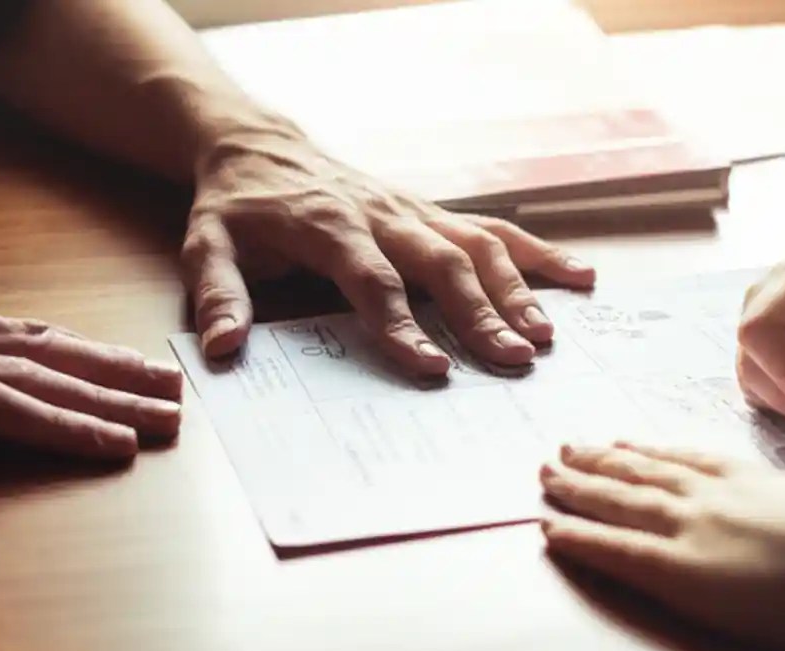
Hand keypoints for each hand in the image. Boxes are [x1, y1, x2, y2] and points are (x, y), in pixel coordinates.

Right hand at [0, 286, 182, 457]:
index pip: (39, 338)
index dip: (99, 355)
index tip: (145, 370)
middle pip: (58, 353)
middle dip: (123, 375)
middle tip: (180, 392)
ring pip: (45, 377)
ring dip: (111, 401)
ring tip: (163, 420)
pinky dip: (58, 423)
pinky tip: (102, 441)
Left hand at [181, 127, 596, 373]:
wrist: (259, 146)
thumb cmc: (236, 205)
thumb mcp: (206, 244)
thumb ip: (218, 295)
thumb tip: (223, 350)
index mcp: (329, 227)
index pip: (372, 281)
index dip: (401, 326)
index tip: (431, 369)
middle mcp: (381, 215)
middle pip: (441, 263)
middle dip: (481, 313)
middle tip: (515, 359)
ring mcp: (412, 210)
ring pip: (478, 243)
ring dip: (517, 287)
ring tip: (548, 334)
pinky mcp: (429, 211)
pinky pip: (490, 228)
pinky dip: (536, 252)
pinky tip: (578, 276)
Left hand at [539, 441, 784, 650]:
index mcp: (748, 477)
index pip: (684, 459)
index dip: (645, 450)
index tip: (620, 440)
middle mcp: (711, 494)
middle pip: (640, 471)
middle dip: (597, 460)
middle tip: (563, 449)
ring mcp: (691, 527)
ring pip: (616, 500)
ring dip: (575, 488)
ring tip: (546, 476)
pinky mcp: (678, 571)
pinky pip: (613, 549)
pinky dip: (577, 537)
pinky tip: (549, 530)